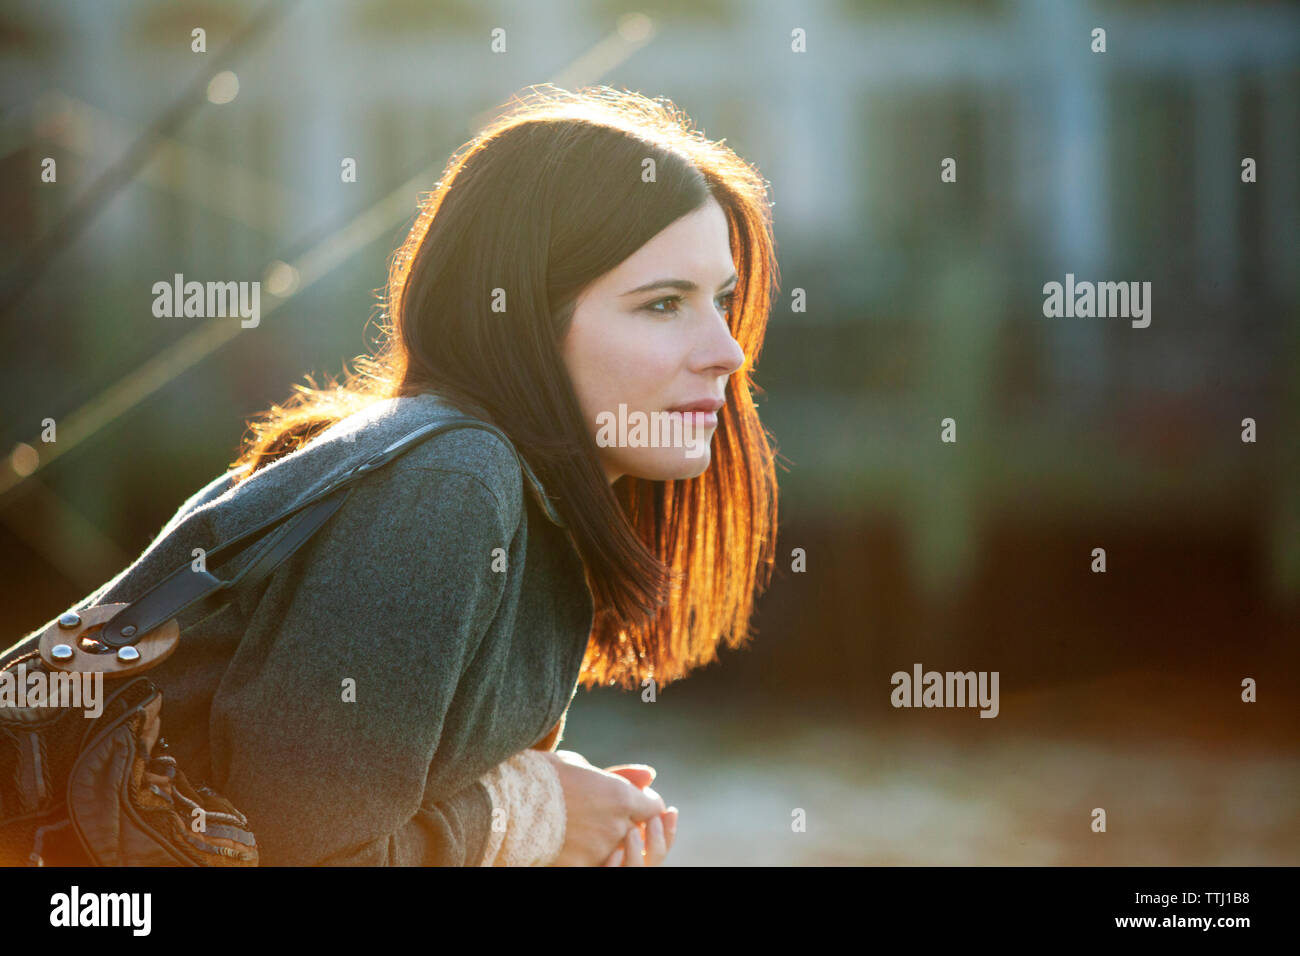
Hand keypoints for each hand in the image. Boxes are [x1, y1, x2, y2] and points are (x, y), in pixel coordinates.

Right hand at [541, 750, 665, 865]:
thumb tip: (651, 776)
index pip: (654, 808)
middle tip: (605, 815)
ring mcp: (600, 849)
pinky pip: (598, 862)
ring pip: (619, 850)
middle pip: (638, 831)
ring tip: (586, 829)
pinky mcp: (582, 866)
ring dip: (609, 841)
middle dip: (629, 823)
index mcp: (620, 796)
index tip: (633, 802)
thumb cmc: (543, 777)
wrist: (508, 804)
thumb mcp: (583, 765)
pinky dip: (590, 854)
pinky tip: (573, 842)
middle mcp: (617, 825)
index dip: (646, 805)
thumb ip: (622, 775)